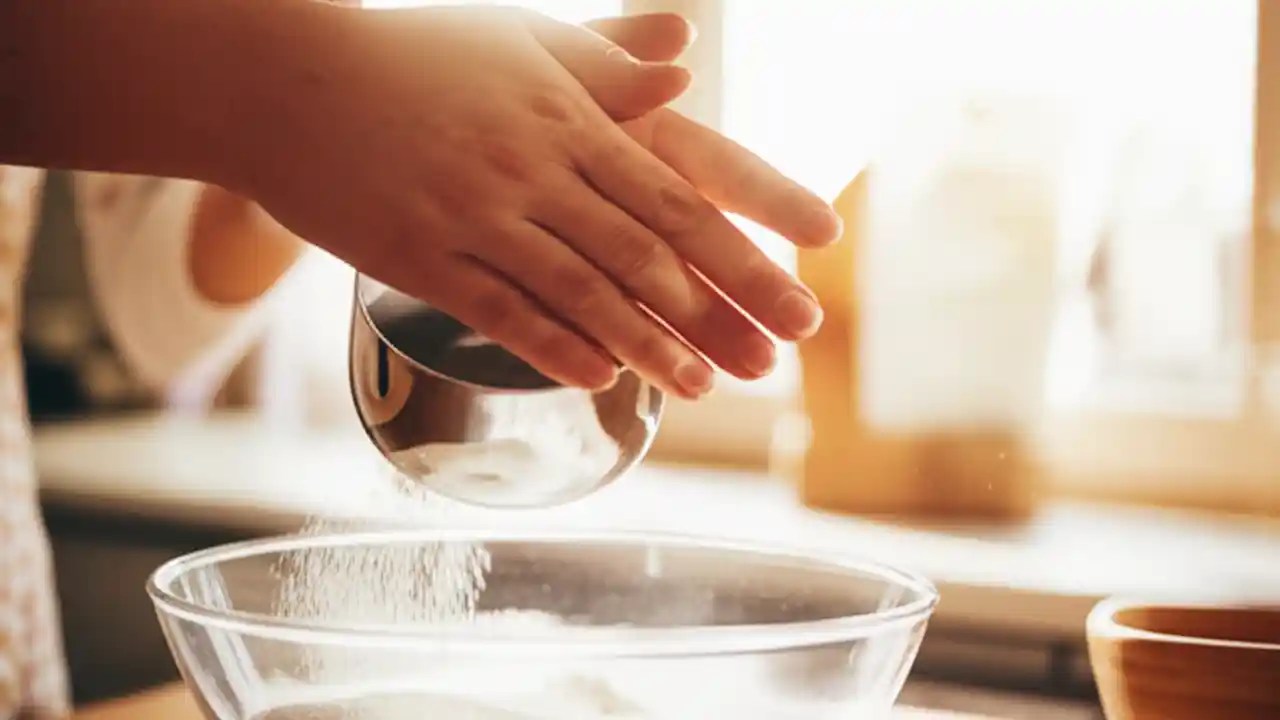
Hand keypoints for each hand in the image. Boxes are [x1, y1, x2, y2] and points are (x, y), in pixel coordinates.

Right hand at [234, 5, 837, 398]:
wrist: (285, 78)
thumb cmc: (410, 56)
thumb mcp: (515, 44)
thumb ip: (604, 65)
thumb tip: (684, 70)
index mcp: (564, 116)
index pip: (674, 191)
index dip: (741, 243)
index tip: (797, 283)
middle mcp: (530, 167)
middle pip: (644, 249)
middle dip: (720, 306)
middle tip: (777, 354)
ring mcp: (473, 214)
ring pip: (580, 289)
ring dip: (647, 343)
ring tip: (702, 386)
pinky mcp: (418, 256)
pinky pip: (499, 310)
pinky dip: (553, 347)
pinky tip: (600, 380)